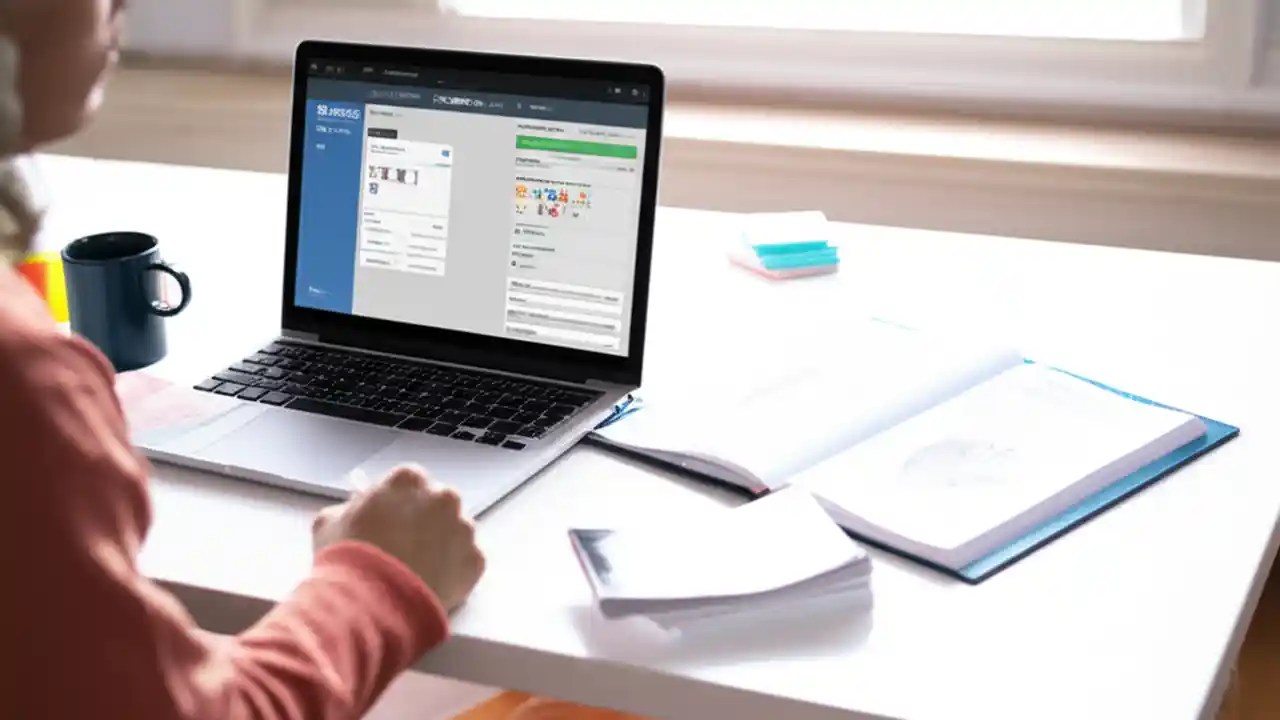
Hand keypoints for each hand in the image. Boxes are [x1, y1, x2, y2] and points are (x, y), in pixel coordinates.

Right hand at [313, 465, 484, 610]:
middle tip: (405, 545)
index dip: (399, 502)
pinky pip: (466, 562)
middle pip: (439, 503)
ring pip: (457, 531)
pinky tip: (430, 584)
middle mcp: (444, 497)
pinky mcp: (476, 560)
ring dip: (442, 544)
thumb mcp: (328, 523)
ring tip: (417, 569)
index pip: (410, 482)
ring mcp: (463, 529)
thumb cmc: (347, 560)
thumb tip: (352, 512)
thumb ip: (347, 510)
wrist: (370, 606)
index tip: (391, 519)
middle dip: (426, 520)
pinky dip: (454, 572)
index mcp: (408, 480)